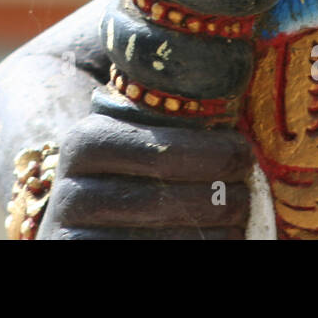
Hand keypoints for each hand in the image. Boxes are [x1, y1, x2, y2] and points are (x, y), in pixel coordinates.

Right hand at [37, 112, 253, 238]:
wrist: (80, 224)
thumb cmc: (124, 171)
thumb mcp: (130, 132)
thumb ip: (160, 106)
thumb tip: (221, 58)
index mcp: (86, 142)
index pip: (150, 147)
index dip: (203, 152)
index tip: (243, 152)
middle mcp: (71, 189)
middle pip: (157, 197)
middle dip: (214, 196)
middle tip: (246, 193)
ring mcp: (72, 231)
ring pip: (155, 239)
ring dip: (209, 232)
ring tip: (237, 221)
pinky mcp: (76, 256)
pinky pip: (143, 259)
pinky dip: (192, 253)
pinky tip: (218, 242)